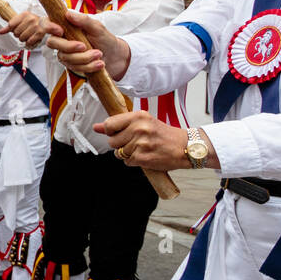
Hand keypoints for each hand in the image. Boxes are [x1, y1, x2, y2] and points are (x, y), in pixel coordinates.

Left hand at [2, 11, 48, 47]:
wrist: (46, 23)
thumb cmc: (31, 22)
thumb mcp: (20, 21)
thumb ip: (9, 27)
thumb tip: (0, 32)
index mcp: (24, 14)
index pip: (11, 24)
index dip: (12, 29)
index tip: (16, 28)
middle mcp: (31, 19)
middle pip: (16, 33)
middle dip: (18, 34)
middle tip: (24, 31)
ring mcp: (36, 26)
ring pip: (21, 38)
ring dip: (23, 39)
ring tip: (28, 34)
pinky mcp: (40, 33)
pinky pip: (28, 42)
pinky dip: (28, 42)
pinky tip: (31, 38)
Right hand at [48, 9, 131, 79]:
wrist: (114, 56)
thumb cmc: (105, 39)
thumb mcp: (97, 27)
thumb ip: (84, 20)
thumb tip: (68, 13)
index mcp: (66, 27)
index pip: (48, 25)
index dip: (48, 27)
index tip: (60, 30)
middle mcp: (63, 40)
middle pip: (52, 43)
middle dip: (69, 47)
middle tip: (84, 46)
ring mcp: (65, 54)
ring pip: (66, 57)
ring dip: (84, 58)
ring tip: (99, 54)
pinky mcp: (71, 65)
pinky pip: (75, 68)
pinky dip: (89, 66)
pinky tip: (99, 63)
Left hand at [94, 111, 212, 170]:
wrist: (184, 147)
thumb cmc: (162, 134)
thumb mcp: (143, 122)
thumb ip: (118, 124)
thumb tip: (96, 127)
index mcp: (138, 116)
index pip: (109, 124)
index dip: (110, 131)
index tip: (117, 132)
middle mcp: (139, 129)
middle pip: (112, 142)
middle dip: (120, 144)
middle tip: (135, 142)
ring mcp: (140, 144)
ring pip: (119, 153)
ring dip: (127, 153)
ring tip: (142, 148)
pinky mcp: (142, 158)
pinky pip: (127, 162)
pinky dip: (134, 161)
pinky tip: (145, 155)